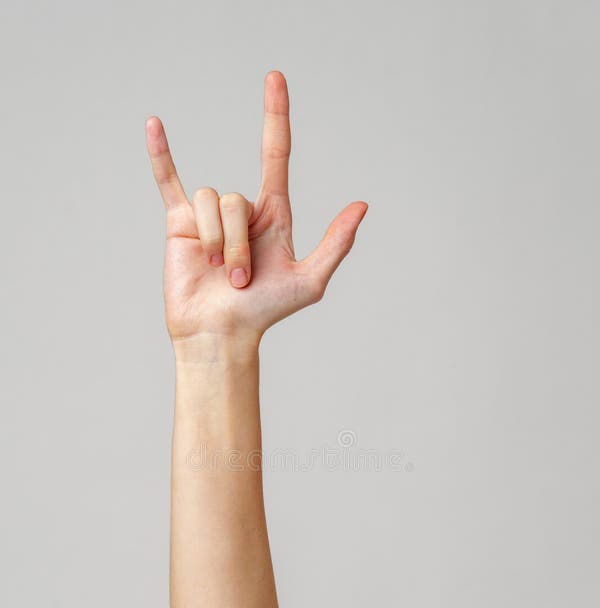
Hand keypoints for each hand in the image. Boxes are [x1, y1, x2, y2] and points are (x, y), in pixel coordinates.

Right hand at [145, 70, 367, 345]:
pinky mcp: (179, 225)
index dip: (275, 116)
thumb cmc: (265, 314)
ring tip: (218, 275)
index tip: (275, 79)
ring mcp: (209, 217)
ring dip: (213, 243)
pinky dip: (161, 155)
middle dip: (236, 243)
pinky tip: (153, 125)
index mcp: (274, 215)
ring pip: (209, 203)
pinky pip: (169, 182)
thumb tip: (362, 205)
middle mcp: (242, 211)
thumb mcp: (310, 282)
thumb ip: (336, 244)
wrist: (221, 334)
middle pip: (236, 199)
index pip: (276, 154)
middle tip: (241, 280)